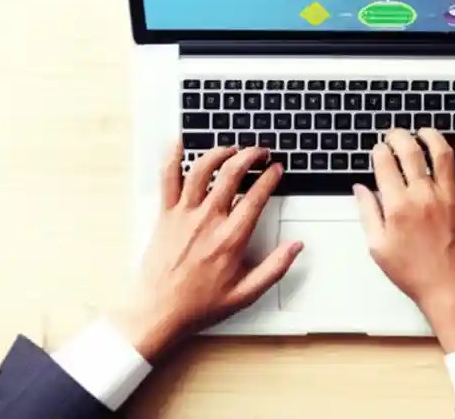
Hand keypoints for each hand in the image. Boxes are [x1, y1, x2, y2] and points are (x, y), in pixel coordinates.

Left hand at [113, 142, 301, 359]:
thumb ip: (274, 268)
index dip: (270, 177)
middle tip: (259, 152)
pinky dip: (171, 156)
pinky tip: (178, 142)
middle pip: (232, 173)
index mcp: (230, 238)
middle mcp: (207, 220)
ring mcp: (184, 214)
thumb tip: (296, 247)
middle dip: (250, 155)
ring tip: (231, 149)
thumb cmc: (198, 305)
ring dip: (219, 152)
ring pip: (202, 169)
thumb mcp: (246, 294)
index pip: (256, 196)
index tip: (276, 170)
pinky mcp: (165, 215)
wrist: (158, 311)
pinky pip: (167, 178)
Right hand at [354, 128, 454, 352]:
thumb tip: (360, 189)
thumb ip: (368, 213)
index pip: (385, 164)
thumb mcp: (379, 248)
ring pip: (443, 152)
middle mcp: (425, 196)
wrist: (453, 290)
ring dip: (431, 136)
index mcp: (399, 207)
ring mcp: (452, 197)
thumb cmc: (416, 274)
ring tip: (424, 132)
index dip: (379, 151)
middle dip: (399, 136)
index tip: (379, 149)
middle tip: (395, 134)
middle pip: (411, 151)